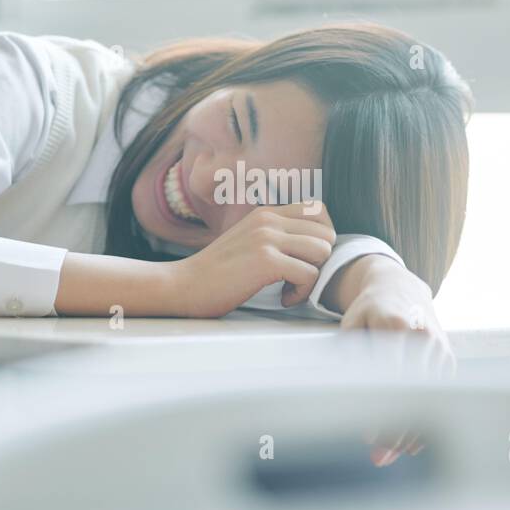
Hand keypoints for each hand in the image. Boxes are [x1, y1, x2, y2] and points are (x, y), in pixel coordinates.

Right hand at [172, 202, 336, 317]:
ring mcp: (267, 238)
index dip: (321, 238)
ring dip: (312, 276)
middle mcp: (269, 219)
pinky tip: (282, 298)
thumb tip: (313, 246)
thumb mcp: (248, 241)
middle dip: (319, 261)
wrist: (182, 286)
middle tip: (297, 278)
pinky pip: (309, 275)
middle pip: (327, 233)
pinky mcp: (266, 261)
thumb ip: (275, 236)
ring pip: (323, 251)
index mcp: (266, 212)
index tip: (304, 260)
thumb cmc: (216, 273)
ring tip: (289, 288)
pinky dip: (301, 293)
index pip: (319, 210)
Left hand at [337, 256, 453, 465]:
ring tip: (392, 454)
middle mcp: (422, 336)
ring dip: (412, 429)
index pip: (388, 377)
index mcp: (395, 325)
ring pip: (428, 398)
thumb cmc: (369, 311)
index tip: (368, 436)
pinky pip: (441, 395)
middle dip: (396, 428)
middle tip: (378, 457)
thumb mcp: (351, 326)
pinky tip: (412, 442)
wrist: (399, 289)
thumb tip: (347, 397)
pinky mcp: (447, 356)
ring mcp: (438, 347)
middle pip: (411, 393)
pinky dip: (428, 418)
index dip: (380, 409)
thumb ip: (350, 358)